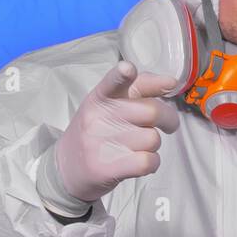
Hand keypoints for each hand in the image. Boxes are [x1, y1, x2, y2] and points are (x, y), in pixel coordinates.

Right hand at [54, 60, 181, 202]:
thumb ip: (140, 88)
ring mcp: (102, 142)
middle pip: (152, 112)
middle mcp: (100, 117)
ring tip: (136, 146)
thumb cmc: (96, 131)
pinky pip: (149, 161)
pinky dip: (152, 163)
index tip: (128, 68)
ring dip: (153, 145)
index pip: (113, 82)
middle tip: (168, 125)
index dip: (122, 74)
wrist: (66, 168)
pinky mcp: (108, 167)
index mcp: (101, 97)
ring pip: (153, 139)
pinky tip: (139, 160)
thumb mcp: (109, 104)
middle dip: (169, 119)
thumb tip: (170, 82)